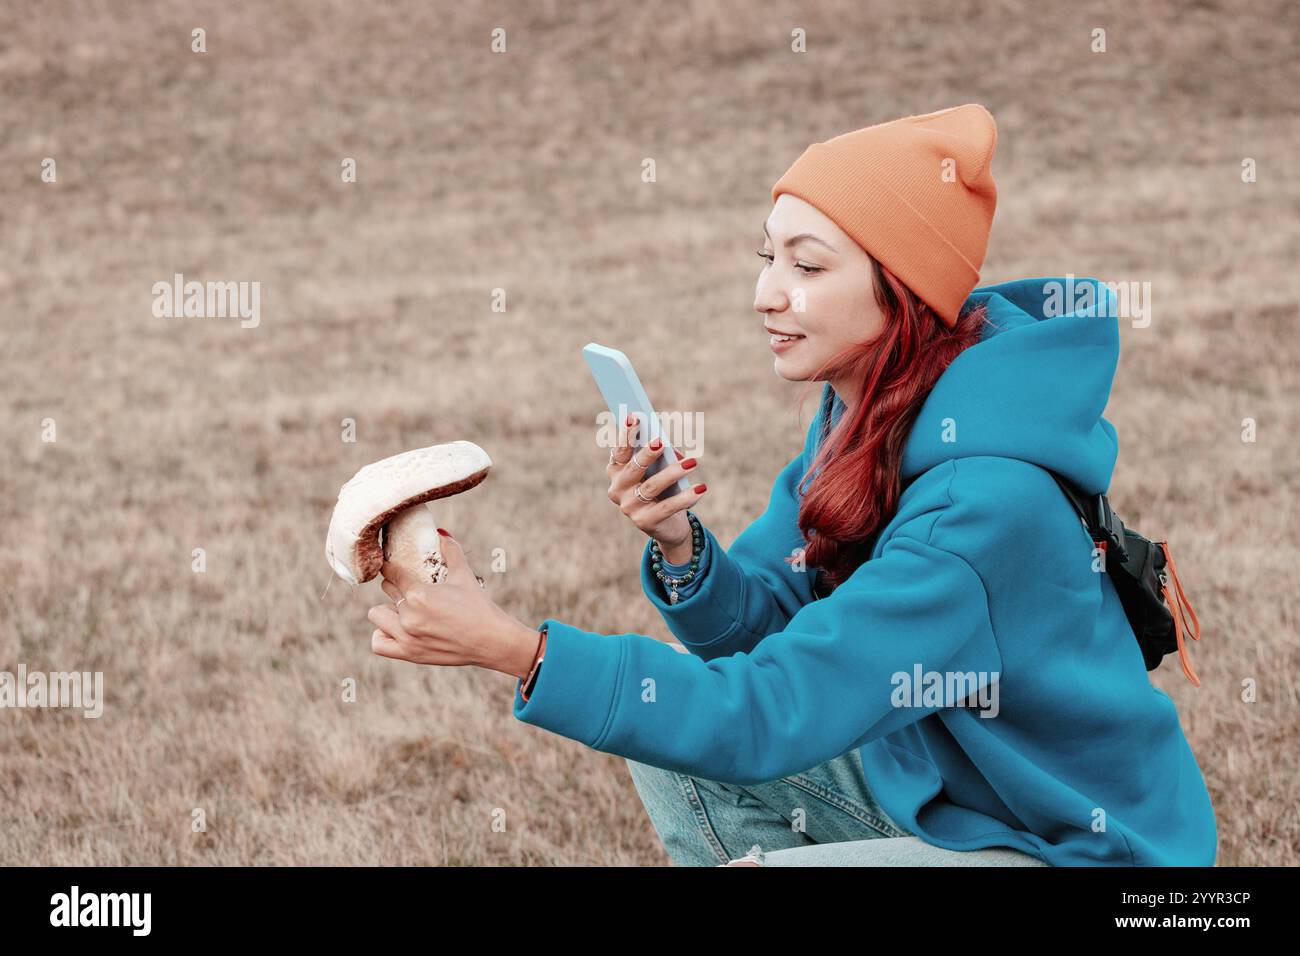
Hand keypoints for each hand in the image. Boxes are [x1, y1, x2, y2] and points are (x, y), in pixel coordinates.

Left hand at [368, 531, 538, 676]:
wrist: (491, 641)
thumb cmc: (479, 607)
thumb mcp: (465, 576)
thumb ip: (451, 552)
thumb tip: (442, 534)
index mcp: (419, 594)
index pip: (393, 574)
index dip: (392, 568)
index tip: (392, 567)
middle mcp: (409, 616)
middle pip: (386, 592)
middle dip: (395, 588)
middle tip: (408, 589)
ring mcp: (407, 636)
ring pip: (377, 616)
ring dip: (387, 611)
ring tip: (402, 611)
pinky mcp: (410, 654)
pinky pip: (379, 644)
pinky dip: (383, 635)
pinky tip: (396, 630)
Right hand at [606, 413, 705, 550]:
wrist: (668, 525)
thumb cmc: (663, 489)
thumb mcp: (661, 470)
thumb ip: (663, 458)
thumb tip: (673, 453)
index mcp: (616, 472)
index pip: (619, 451)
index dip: (625, 434)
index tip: (634, 417)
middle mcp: (617, 489)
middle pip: (633, 468)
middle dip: (646, 454)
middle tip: (660, 442)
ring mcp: (629, 507)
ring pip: (651, 487)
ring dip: (673, 473)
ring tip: (692, 462)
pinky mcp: (644, 522)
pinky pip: (667, 507)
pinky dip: (686, 497)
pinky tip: (701, 488)